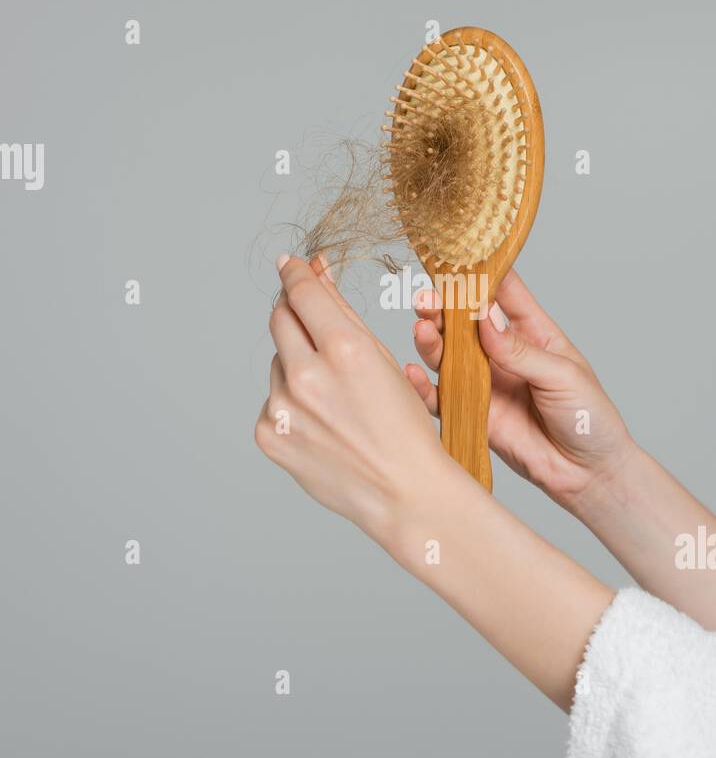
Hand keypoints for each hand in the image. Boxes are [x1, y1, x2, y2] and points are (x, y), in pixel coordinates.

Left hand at [256, 255, 448, 535]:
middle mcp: (308, 376)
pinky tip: (322, 423)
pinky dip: (292, 404)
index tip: (291, 266)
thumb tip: (312, 273)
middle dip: (294, 312)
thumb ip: (341, 313)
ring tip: (334, 397)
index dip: (295, 273)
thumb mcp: (383, 359)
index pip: (302, 292)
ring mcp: (284, 408)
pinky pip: (273, 400)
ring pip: (278, 362)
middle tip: (312, 322)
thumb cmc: (403, 425)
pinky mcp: (269, 434)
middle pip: (280, 318)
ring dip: (298, 365)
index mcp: (344, 350)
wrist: (403, 491)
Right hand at [406, 270, 632, 507]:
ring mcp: (487, 383)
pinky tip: (414, 374)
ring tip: (422, 330)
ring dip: (432, 341)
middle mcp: (503, 353)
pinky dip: (424, 386)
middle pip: (465, 322)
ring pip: (448, 355)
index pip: (503, 292)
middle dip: (444, 308)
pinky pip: (442, 397)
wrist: (588, 474)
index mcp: (533, 332)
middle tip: (426, 300)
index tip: (456, 257)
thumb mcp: (562, 376)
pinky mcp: (473, 414)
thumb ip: (520, 350)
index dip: (481, 272)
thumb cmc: (590, 418)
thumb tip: (483, 318)